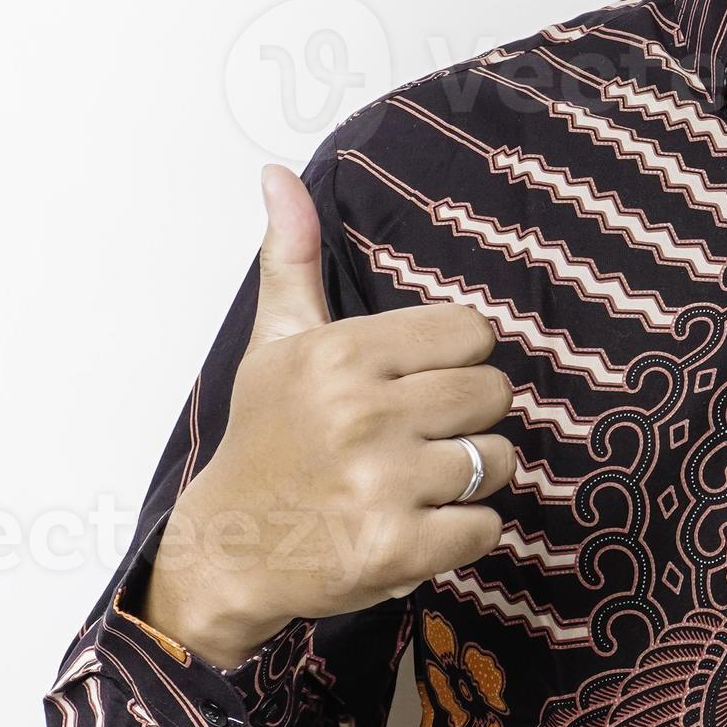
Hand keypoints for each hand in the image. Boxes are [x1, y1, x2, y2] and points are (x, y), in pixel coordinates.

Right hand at [138, 165, 515, 666]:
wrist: (227, 552)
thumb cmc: (265, 440)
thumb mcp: (275, 344)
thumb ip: (294, 258)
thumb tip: (278, 175)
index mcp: (341, 354)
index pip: (472, 333)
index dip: (454, 361)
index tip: (415, 385)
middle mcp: (362, 413)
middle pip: (493, 393)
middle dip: (465, 418)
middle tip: (415, 439)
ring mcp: (381, 485)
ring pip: (499, 460)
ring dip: (469, 479)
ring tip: (415, 484)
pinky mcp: (397, 550)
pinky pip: (487, 526)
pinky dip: (464, 533)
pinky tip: (417, 526)